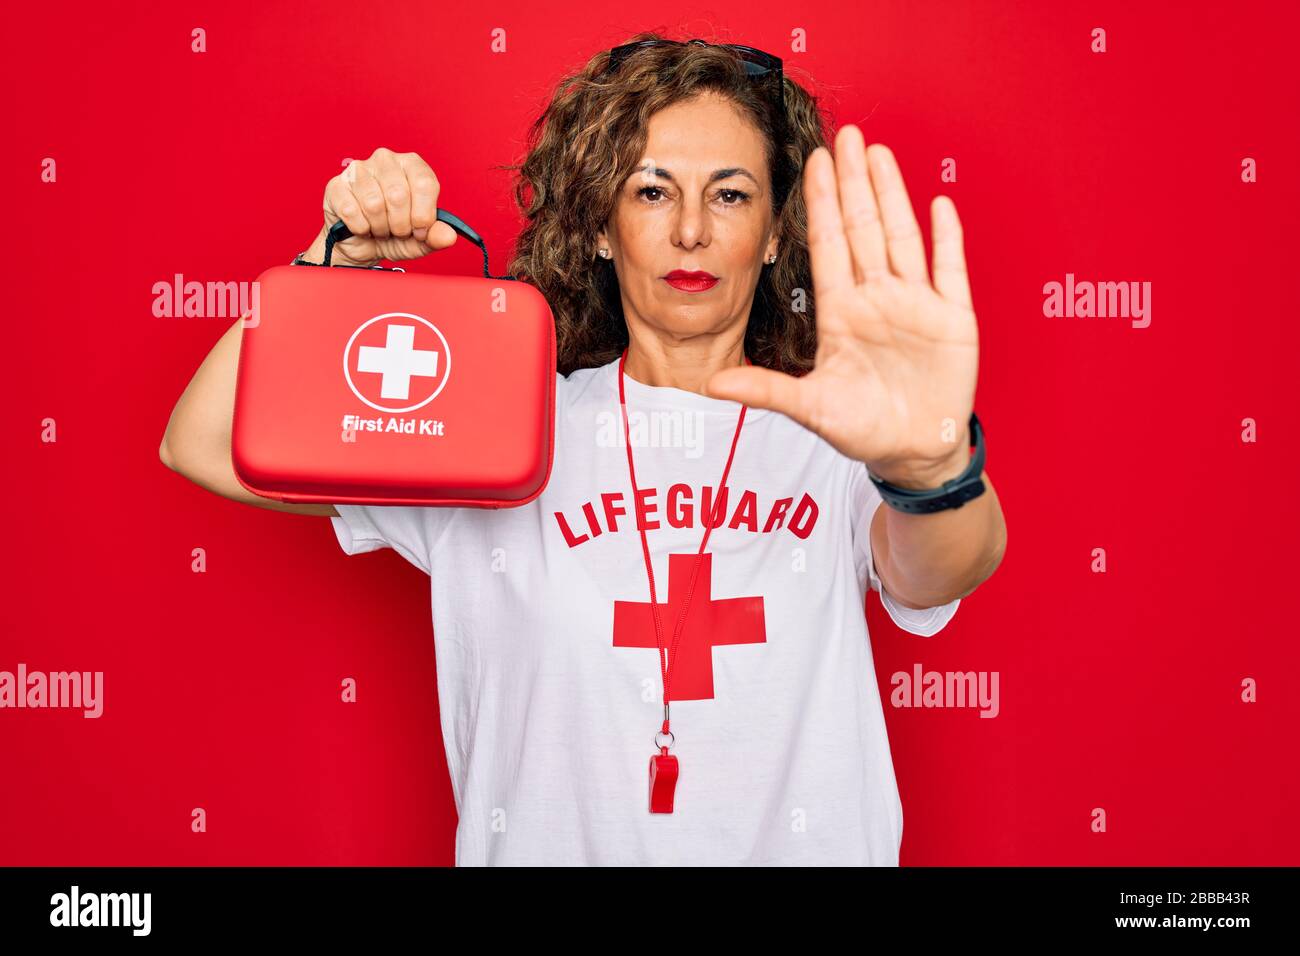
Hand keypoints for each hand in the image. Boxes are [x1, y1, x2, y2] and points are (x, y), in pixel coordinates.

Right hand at [305, 147, 459, 266]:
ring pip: (374, 204)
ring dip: (380, 227)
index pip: (424, 184)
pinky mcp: (336, 186)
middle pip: (399, 194)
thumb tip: (449, 235)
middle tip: (397, 231)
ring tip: (380, 229)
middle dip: (400, 225)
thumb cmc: (393, 234)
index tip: (420, 230)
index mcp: (411, 165)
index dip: (423, 215)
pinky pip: (351, 211)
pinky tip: (362, 227)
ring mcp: (358, 170)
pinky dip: (360, 228)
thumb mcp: (420, 239)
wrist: (361, 245)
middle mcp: (385, 160)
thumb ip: (436, 236)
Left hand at [706, 126, 978, 488]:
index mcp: (842, 312)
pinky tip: (940, 206)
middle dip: (854, 182)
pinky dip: (947, 240)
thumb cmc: (861, 428)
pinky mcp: (953, 320)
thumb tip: (710, 387)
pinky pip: (950, 270)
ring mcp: (916, 305)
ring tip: (880, 154)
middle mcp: (877, 298)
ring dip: (893, 195)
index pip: (829, 245)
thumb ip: (765, 390)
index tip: (815, 162)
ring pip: (903, 237)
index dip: (822, 203)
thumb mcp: (809, 407)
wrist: (911, 451)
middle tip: (847, 135)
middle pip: (863, 229)